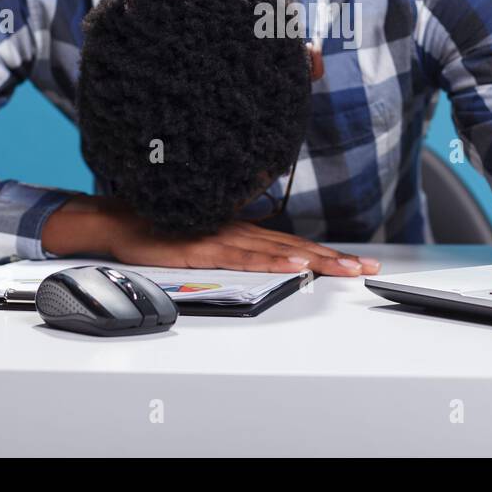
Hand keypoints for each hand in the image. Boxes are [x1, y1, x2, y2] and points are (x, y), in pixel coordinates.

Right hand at [42, 195, 379, 276]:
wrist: (124, 222)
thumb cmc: (162, 232)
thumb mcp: (206, 243)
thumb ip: (234, 250)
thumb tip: (260, 259)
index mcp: (243, 231)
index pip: (294, 244)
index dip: (327, 254)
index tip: (357, 263)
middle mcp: (241, 231)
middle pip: (297, 247)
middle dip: (335, 259)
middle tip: (367, 268)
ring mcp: (226, 238)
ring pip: (280, 251)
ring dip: (316, 260)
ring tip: (346, 269)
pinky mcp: (208, 248)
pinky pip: (247, 257)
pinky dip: (275, 260)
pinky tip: (296, 265)